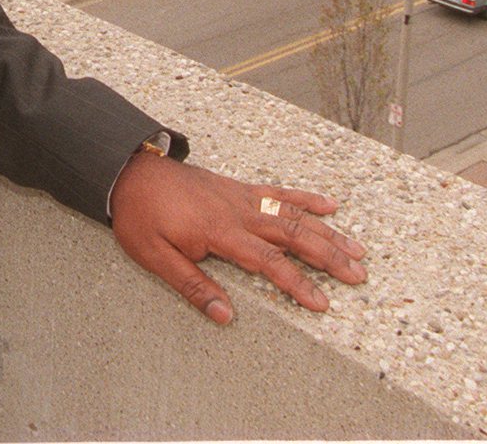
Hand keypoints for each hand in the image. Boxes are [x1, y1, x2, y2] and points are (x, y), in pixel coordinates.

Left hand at [110, 155, 366, 323]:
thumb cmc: (139, 215)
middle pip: (293, 235)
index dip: (297, 283)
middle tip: (358, 275)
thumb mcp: (154, 256)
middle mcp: (237, 212)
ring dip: (327, 231)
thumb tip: (226, 316)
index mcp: (219, 231)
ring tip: (358, 249)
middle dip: (328, 256)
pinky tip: (329, 204)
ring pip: (293, 214)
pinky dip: (305, 198)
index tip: (323, 303)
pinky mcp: (237, 187)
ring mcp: (240, 196)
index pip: (268, 261)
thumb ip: (192, 286)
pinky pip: (278, 192)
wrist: (128, 171)